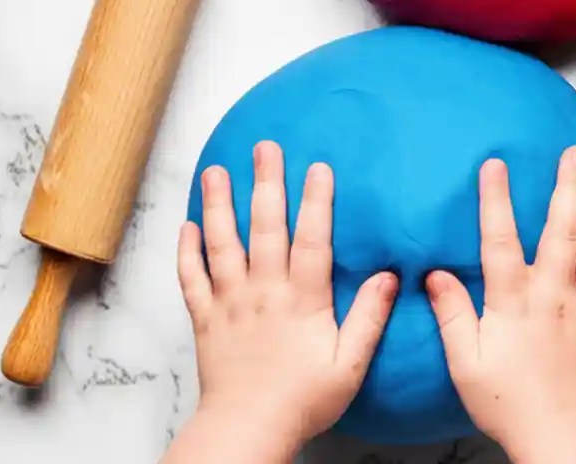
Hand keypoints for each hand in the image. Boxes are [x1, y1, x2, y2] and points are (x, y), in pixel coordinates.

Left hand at [161, 141, 397, 463]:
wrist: (248, 428)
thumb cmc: (304, 400)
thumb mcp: (350, 363)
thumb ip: (369, 317)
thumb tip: (388, 274)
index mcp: (302, 300)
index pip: (311, 239)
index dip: (315, 201)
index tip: (318, 166)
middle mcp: (263, 292)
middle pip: (264, 228)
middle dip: (267, 183)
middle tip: (265, 147)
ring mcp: (229, 303)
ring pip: (222, 244)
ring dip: (219, 204)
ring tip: (216, 170)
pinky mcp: (204, 319)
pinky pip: (190, 278)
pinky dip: (186, 251)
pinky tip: (186, 225)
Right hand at [426, 146, 575, 463]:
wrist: (558, 438)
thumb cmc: (506, 403)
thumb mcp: (464, 362)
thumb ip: (451, 314)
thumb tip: (433, 273)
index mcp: (513, 302)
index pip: (500, 241)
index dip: (496, 201)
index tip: (495, 164)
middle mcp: (554, 297)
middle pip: (563, 233)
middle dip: (570, 189)